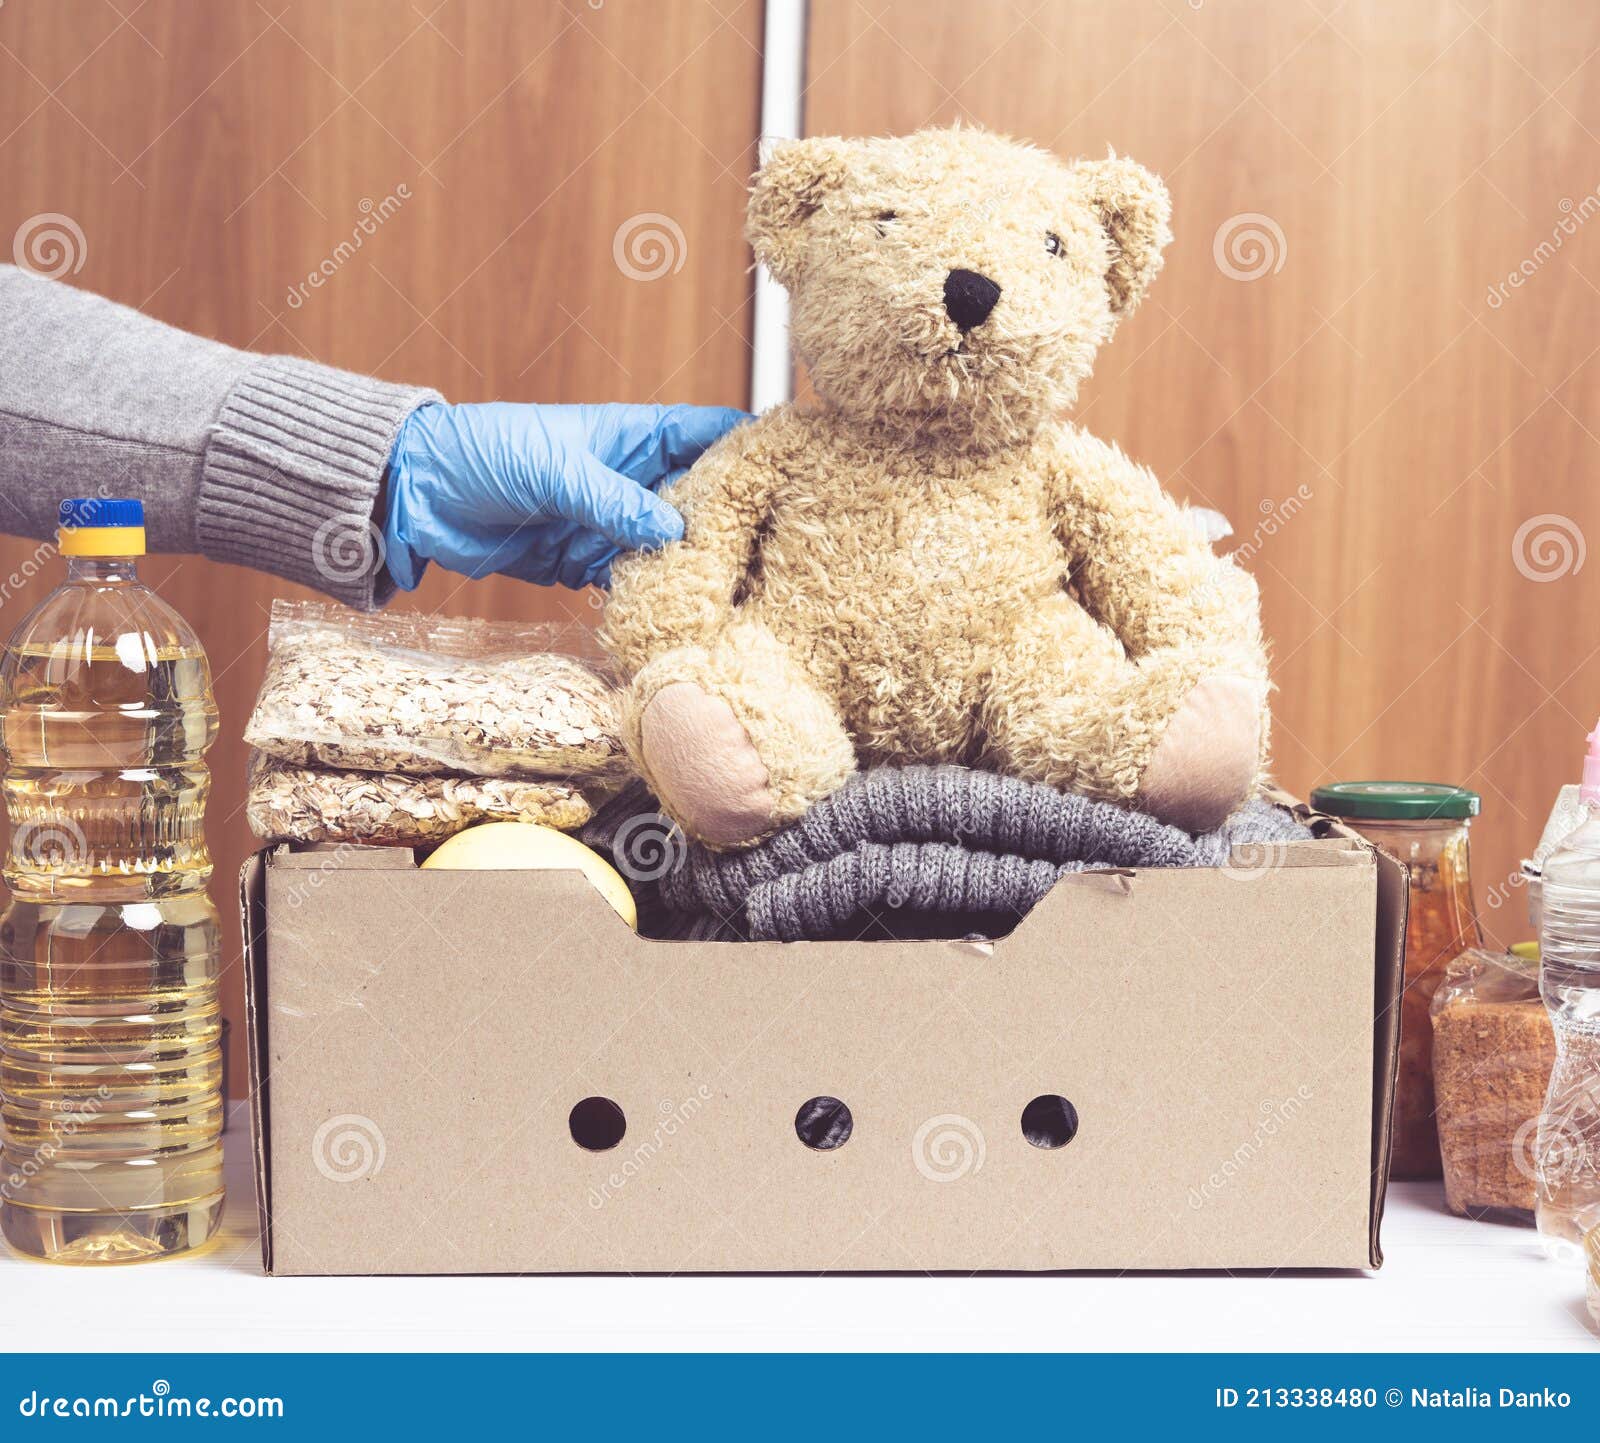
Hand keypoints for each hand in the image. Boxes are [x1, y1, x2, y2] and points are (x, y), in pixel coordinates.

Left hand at [381, 401, 750, 590]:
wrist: (416, 495)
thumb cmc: (482, 454)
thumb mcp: (553, 469)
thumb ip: (613, 500)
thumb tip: (675, 531)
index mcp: (632, 435)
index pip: (709, 434)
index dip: (753, 447)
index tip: (800, 469)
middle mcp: (631, 479)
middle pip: (702, 499)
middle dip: (738, 521)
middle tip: (785, 552)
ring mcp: (610, 522)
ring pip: (673, 548)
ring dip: (698, 569)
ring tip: (743, 595)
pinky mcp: (584, 562)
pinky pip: (633, 581)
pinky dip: (653, 597)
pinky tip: (681, 616)